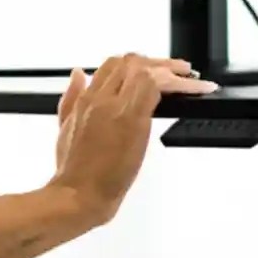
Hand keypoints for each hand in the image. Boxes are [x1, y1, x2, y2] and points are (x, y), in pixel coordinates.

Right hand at [49, 54, 217, 223]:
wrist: (79, 194)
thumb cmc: (72, 168)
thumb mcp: (65, 126)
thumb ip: (71, 97)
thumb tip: (78, 73)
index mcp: (87, 98)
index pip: (113, 64)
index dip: (136, 63)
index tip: (152, 69)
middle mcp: (102, 97)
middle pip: (132, 62)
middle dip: (158, 62)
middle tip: (178, 68)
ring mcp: (118, 108)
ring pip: (147, 71)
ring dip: (171, 71)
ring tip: (191, 76)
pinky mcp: (135, 122)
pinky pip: (157, 90)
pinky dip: (177, 86)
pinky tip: (192, 88)